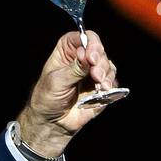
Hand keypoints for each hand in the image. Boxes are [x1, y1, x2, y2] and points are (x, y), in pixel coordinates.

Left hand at [17, 29, 121, 158]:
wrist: (52, 122)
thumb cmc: (48, 98)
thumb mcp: (57, 81)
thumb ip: (74, 68)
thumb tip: (86, 54)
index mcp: (67, 52)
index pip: (83, 37)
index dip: (90, 43)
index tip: (91, 56)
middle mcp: (82, 59)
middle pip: (99, 50)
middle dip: (100, 61)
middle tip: (95, 74)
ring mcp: (92, 73)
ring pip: (108, 65)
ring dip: (106, 74)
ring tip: (99, 85)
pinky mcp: (101, 87)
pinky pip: (112, 81)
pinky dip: (110, 85)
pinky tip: (103, 90)